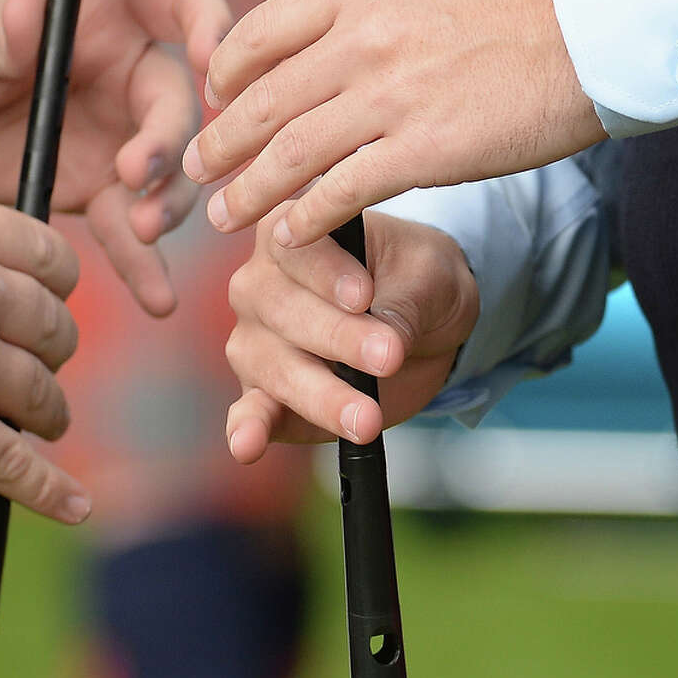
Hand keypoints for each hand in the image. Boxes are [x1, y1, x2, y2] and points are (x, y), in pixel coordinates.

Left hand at [0, 0, 230, 314]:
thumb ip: (1, 28)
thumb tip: (26, 8)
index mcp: (113, 13)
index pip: (183, 2)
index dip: (209, 24)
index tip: (207, 60)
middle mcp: (132, 73)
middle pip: (178, 106)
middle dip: (169, 144)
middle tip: (135, 176)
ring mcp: (122, 136)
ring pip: (169, 175)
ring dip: (167, 206)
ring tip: (141, 233)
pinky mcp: (99, 189)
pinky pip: (130, 226)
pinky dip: (142, 263)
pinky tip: (155, 297)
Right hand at [0, 195, 90, 521]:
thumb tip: (7, 282)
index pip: (53, 257)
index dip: (58, 288)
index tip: (50, 307)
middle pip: (56, 328)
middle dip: (50, 352)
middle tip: (31, 367)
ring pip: (43, 395)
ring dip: (47, 414)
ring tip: (39, 422)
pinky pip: (18, 466)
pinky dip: (52, 492)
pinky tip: (75, 508)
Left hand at [183, 0, 604, 245]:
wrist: (592, 33)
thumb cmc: (520, 7)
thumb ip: (368, 6)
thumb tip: (327, 32)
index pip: (260, 33)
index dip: (226, 74)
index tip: (217, 101)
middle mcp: (363, 40)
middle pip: (264, 100)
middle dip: (221, 143)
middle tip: (197, 170)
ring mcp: (391, 96)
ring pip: (290, 152)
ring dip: (249, 191)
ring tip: (225, 216)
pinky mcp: (423, 150)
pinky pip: (342, 192)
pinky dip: (307, 219)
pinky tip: (288, 238)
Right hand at [224, 206, 479, 462]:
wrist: (425, 327)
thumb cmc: (418, 282)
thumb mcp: (430, 277)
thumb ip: (404, 301)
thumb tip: (387, 344)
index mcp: (292, 232)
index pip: (296, 249)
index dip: (327, 275)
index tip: (364, 297)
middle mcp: (259, 284)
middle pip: (280, 309)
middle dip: (337, 338)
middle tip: (389, 357)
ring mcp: (254, 341)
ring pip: (271, 365)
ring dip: (319, 394)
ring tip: (365, 419)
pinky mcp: (265, 394)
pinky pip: (249, 411)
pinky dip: (247, 428)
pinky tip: (248, 445)